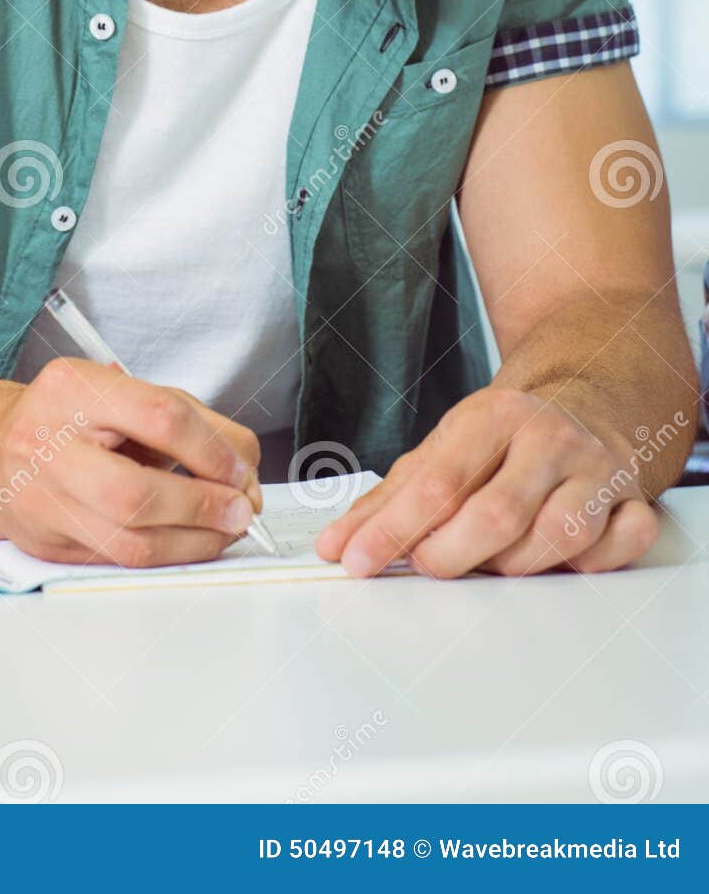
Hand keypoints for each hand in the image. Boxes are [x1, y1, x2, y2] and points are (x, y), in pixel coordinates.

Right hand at [0, 357, 261, 566]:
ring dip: (194, 541)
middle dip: (203, 507)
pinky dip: (169, 555)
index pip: (160, 417)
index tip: (241, 470)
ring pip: (130, 540)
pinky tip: (193, 541)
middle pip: (137, 493)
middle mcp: (46, 444)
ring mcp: (40, 500)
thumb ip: (193, 422)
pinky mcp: (46, 544)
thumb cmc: (74, 418)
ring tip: (225, 529)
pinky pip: (120, 561)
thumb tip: (244, 469)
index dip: (213, 450)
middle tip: (241, 510)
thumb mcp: (129, 396)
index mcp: (72, 389)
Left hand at [316, 385, 658, 578]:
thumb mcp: (441, 450)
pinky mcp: (634, 499)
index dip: (393, 529)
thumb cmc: (503, 439)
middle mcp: (548, 438)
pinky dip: (594, 561)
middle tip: (429, 566)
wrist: (585, 401)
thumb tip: (335, 545)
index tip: (358, 562)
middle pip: (497, 514)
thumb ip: (387, 501)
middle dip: (451, 556)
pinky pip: (622, 544)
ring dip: (516, 565)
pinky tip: (565, 556)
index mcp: (492, 416)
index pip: (437, 481)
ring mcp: (595, 469)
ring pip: (560, 536)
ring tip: (492, 558)